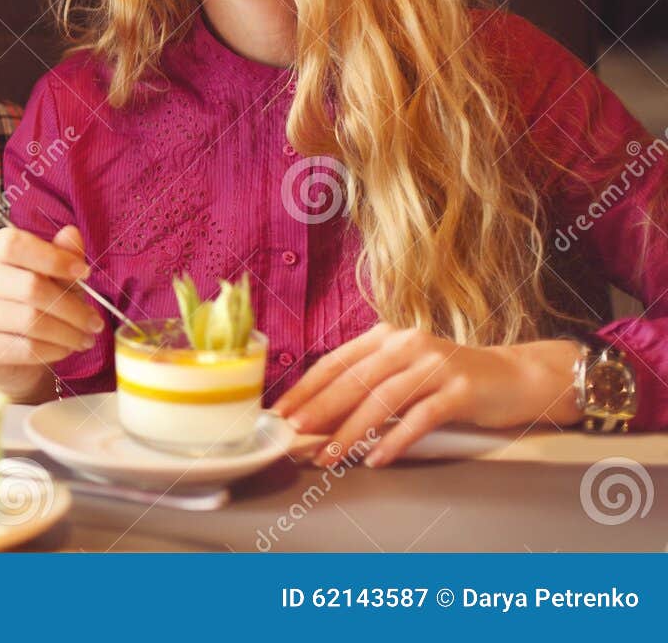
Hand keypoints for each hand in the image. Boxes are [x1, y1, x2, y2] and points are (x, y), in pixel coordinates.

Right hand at [0, 223, 103, 401]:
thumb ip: (63, 256)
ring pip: (28, 320)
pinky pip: (21, 348)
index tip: (85, 273)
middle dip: (70, 307)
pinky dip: (52, 350)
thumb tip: (72, 233)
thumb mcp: (57, 279)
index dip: (51, 257)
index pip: (14, 244)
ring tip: (85, 339)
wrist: (13, 356)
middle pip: (27, 285)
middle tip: (95, 322)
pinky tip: (65, 350)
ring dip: (66, 333)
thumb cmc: (37, 307)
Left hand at [271, 323, 583, 467]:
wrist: (516, 377)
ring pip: (382, 400)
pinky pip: (420, 418)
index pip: (335, 362)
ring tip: (329, 456)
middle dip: (319, 410)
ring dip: (350, 432)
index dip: (305, 388)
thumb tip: (318, 415)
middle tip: (294, 434)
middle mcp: (407, 345)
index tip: (281, 413)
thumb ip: (368, 384)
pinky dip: (396, 440)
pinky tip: (377, 459)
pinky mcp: (460, 390)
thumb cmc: (450, 380)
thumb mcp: (405, 371)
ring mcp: (435, 366)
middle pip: (353, 380)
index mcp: (386, 337)